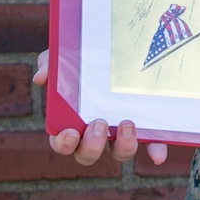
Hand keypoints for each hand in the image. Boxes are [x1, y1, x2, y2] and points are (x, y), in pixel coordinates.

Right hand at [33, 50, 167, 165]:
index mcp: (73, 120)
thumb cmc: (85, 58)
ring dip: (122, 146)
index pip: (62, 141)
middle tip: (98, 124)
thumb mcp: (66, 55)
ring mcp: (120, 131)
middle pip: (88, 154)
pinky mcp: (145, 125)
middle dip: (91, 146)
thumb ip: (50, 62)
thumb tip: (42, 76)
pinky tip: (158, 155)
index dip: (63, 143)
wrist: (122, 44)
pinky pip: (150, 144)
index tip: (70, 133)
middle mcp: (96, 132)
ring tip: (126, 124)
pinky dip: (154, 150)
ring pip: (119, 152)